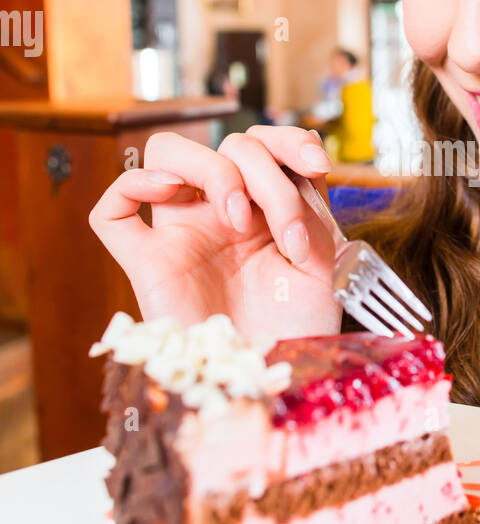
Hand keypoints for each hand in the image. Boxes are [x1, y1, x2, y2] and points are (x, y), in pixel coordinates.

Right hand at [89, 126, 341, 349]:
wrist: (276, 383)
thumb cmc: (299, 334)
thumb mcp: (324, 264)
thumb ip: (310, 210)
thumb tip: (294, 175)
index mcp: (264, 212)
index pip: (264, 142)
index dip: (289, 140)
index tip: (317, 166)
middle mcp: (221, 216)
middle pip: (228, 145)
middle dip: (267, 176)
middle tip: (284, 230)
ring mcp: (181, 236)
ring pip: (165, 153)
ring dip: (213, 169)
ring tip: (238, 218)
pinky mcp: (147, 265)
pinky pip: (111, 211)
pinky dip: (132, 184)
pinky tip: (169, 192)